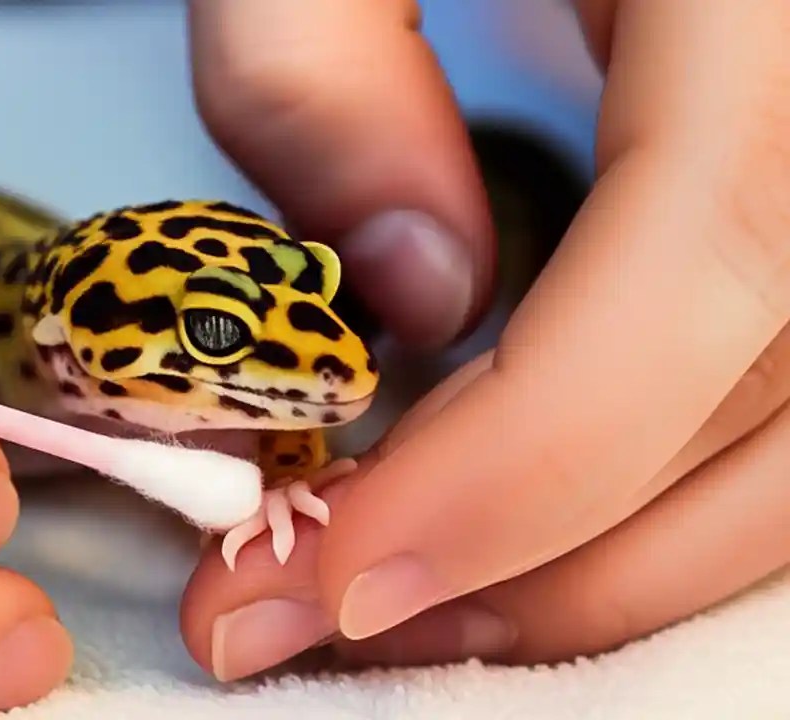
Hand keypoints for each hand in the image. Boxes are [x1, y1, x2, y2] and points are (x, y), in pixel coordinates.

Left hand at [181, 0, 789, 680]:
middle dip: (557, 559)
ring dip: (624, 556)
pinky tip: (549, 512)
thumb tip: (415, 295)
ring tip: (428, 602)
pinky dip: (684, 479)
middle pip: (786, 396)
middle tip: (337, 616)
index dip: (524, 469)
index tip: (332, 580)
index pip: (706, 271)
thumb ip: (318, 56)